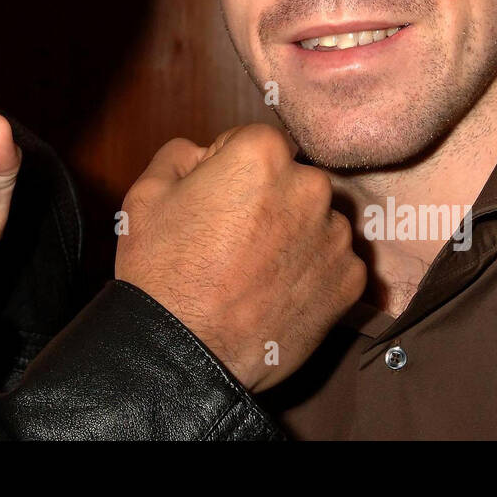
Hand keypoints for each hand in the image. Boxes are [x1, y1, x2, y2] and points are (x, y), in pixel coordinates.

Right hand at [116, 123, 364, 391]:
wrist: (186, 355)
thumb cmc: (162, 272)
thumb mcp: (146, 194)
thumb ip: (181, 153)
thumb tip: (206, 152)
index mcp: (263, 155)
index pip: (254, 142)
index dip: (228, 168)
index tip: (212, 201)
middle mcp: (310, 187)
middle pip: (291, 179)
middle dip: (267, 198)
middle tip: (231, 239)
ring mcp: (336, 236)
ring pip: (315, 220)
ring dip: (293, 234)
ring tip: (254, 270)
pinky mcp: (350, 282)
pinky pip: (333, 261)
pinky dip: (311, 272)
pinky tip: (276, 291)